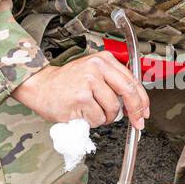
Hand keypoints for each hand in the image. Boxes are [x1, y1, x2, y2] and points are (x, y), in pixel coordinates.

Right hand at [12, 51, 148, 128]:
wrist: (40, 86)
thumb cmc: (67, 83)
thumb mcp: (92, 73)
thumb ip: (113, 83)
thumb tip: (134, 104)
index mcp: (104, 60)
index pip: (132, 81)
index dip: (142, 100)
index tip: (144, 112)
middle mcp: (97, 68)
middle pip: (128, 93)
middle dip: (135, 112)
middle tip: (137, 123)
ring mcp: (89, 82)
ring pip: (112, 110)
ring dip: (106, 118)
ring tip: (92, 112)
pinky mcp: (81, 98)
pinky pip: (98, 118)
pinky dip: (93, 122)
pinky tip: (82, 114)